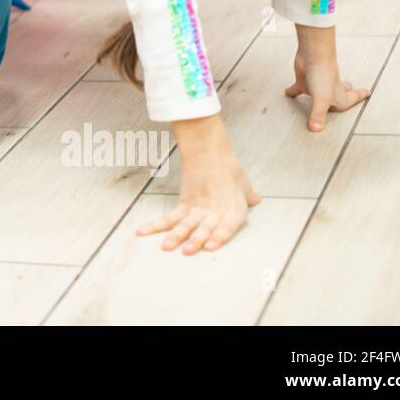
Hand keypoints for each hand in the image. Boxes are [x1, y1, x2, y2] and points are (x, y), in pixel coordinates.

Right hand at [138, 116, 259, 253]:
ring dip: (175, 236)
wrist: (207, 148)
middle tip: (187, 251)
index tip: (210, 247)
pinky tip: (143, 231)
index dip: (219, 237)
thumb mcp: (243, 182)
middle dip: (195, 240)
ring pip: (185, 223)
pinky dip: (156, 224)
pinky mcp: (184, 201)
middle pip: (204, 227)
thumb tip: (256, 200)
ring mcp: (198, 206)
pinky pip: (170, 216)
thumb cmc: (227, 165)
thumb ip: (248, 196)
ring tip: (166, 247)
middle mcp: (215, 209)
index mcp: (233, 208)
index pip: (227, 226)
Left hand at [286, 25, 368, 131]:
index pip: (352, 100)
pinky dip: (293, 91)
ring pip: (321, 93)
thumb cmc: (322, 75)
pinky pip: (298, 88)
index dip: (360, 97)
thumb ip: (318, 115)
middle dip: (348, 95)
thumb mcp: (322, 99)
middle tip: (354, 94)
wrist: (312, 55)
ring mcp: (317, 85)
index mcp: (339, 97)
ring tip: (321, 100)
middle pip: (342, 94)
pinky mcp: (304, 80)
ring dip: (321, 97)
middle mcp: (330, 91)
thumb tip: (316, 130)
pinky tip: (287, 93)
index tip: (368, 93)